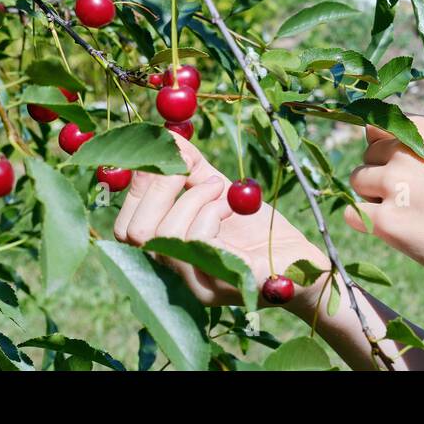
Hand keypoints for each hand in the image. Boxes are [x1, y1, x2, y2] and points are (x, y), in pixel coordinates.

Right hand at [113, 132, 329, 313]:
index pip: (124, 228)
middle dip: (160, 188)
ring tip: (220, 189)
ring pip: (165, 235)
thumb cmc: (258, 230)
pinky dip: (211, 212)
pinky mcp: (220, 286)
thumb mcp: (221, 193)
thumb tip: (167, 137)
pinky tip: (231, 206)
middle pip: (134, 233)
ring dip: (193, 198)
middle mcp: (172, 274)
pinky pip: (197, 242)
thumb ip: (193, 170)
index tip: (165, 156)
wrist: (299, 260)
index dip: (139, 188)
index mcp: (166, 252)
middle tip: (191, 170)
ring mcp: (193, 284)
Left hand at [344, 115, 423, 297]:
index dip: (389, 145)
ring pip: (357, 180)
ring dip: (371, 194)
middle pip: (369, 153)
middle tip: (409, 194)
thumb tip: (418, 125)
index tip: (400, 164)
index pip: (382, 125)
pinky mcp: (385, 222)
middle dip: (382, 170)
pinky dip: (365, 220)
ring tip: (402, 211)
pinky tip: (387, 227)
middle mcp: (405, 152)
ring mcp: (393, 186)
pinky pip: (352, 213)